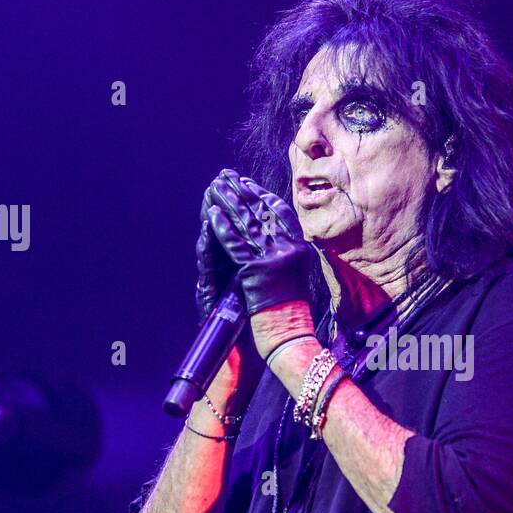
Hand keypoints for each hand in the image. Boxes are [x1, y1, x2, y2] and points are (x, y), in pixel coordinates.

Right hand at [194, 189, 260, 413]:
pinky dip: (210, 241)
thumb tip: (292, 242)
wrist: (251, 356)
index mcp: (245, 265)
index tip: (248, 182)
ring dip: (213, 213)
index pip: (243, 228)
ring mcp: (218, 279)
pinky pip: (210, 261)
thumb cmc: (266, 325)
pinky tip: (210, 222)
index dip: (245, 205)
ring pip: (214, 239)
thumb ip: (275, 267)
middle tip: (225, 176)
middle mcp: (229, 269)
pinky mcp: (211, 291)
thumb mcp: (273, 289)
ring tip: (213, 190)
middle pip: (227, 227)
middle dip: (227, 200)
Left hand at [204, 169, 315, 316]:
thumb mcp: (297, 276)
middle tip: (226, 177)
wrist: (289, 335)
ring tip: (215, 187)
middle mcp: (289, 250)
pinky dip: (222, 228)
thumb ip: (288, 254)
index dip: (263, 197)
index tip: (249, 185)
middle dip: (242, 193)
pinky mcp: (255, 271)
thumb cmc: (291, 312)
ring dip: (229, 204)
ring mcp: (273, 259)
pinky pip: (235, 244)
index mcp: (301, 249)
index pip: (281, 214)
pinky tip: (211, 215)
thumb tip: (276, 234)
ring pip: (246, 224)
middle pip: (261, 213)